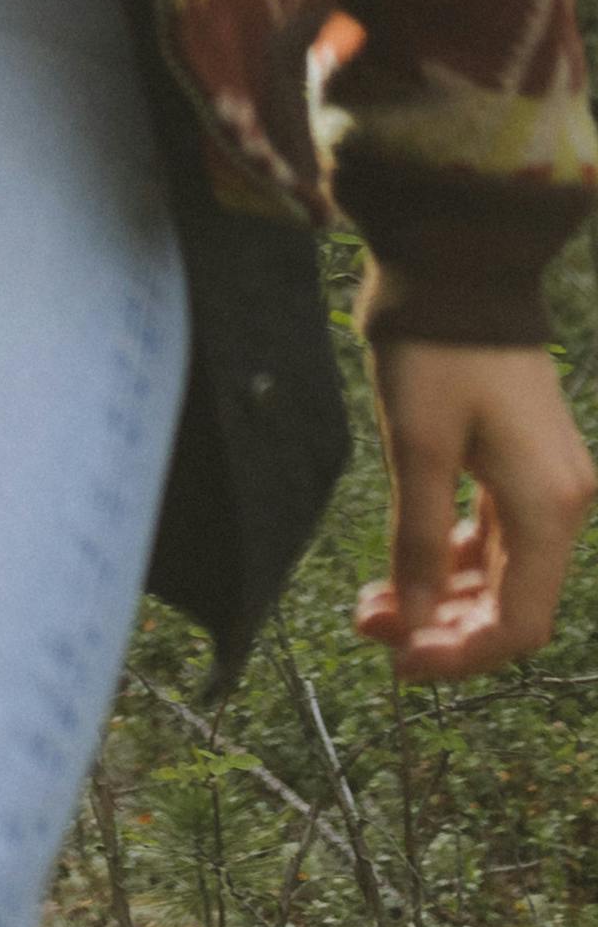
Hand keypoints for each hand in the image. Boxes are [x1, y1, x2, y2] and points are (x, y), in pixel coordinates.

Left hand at [357, 341, 593, 677]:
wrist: (455, 263)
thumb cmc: (435, 350)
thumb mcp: (417, 448)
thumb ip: (416, 541)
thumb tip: (413, 622)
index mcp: (547, 509)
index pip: (517, 623)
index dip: (461, 654)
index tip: (400, 663)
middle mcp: (558, 502)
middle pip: (507, 602)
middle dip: (440, 625)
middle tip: (369, 627)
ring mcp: (541, 481)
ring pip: (493, 570)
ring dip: (437, 594)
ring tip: (369, 602)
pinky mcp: (517, 460)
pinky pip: (487, 534)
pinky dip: (445, 555)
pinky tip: (398, 564)